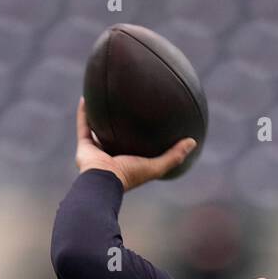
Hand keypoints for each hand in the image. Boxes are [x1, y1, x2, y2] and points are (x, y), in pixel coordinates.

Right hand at [74, 97, 195, 191]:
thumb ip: (174, 156)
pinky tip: (86, 96)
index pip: (134, 148)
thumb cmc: (130, 175)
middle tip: (126, 107)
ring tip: (103, 98)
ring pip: (96, 131)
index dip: (140, 137)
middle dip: (118, 125)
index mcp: (126, 163)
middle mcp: (111, 157)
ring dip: (98, 116)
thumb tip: (193, 141)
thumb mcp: (156, 166)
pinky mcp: (84, 147)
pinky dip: (83, 112)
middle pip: (115, 138)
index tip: (147, 122)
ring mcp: (96, 153)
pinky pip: (83, 125)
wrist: (104, 182)